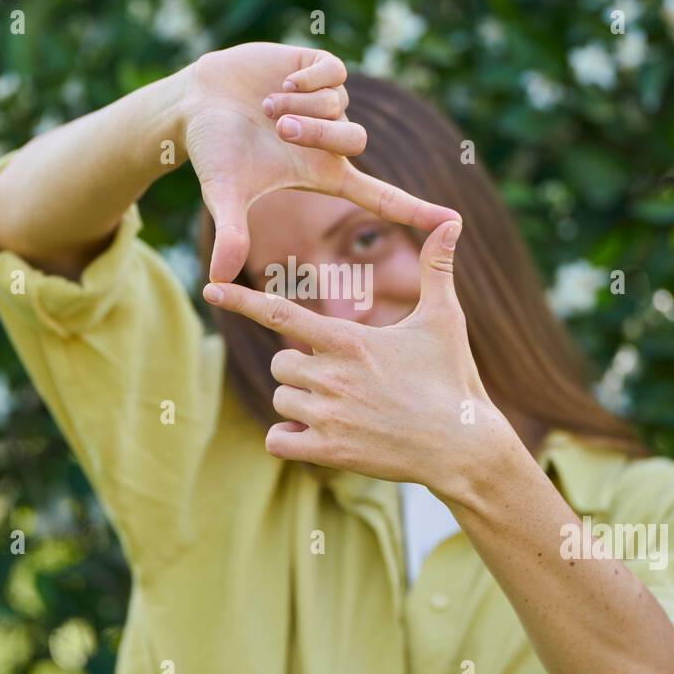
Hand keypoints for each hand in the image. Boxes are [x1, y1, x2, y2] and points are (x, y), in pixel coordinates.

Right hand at [182, 42, 459, 280]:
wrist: (196, 103)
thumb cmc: (214, 153)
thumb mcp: (224, 195)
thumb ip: (231, 234)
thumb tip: (218, 279)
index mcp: (324, 174)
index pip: (380, 196)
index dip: (415, 210)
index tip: (452, 223)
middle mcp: (333, 140)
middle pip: (355, 139)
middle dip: (316, 133)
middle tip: (279, 130)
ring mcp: (329, 102)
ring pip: (340, 105)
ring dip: (302, 107)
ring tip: (266, 108)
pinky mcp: (318, 68)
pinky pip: (333, 73)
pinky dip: (308, 80)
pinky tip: (281, 84)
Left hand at [202, 219, 514, 499]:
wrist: (463, 446)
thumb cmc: (453, 379)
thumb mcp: (445, 320)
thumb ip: (437, 269)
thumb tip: (453, 221)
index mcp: (348, 340)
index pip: (279, 313)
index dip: (241, 299)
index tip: (209, 287)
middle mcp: (330, 376)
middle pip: (281, 362)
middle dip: (301, 368)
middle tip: (343, 379)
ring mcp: (327, 416)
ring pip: (281, 399)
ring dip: (300, 403)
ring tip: (345, 408)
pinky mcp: (328, 452)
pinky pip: (278, 439)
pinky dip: (289, 437)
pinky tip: (318, 434)